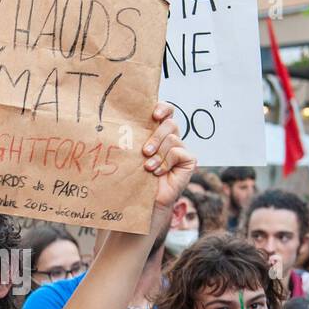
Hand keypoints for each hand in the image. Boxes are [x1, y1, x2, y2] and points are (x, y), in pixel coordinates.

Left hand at [140, 103, 196, 217]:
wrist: (145, 201)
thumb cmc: (136, 176)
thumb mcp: (133, 154)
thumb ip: (135, 137)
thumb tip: (120, 122)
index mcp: (159, 132)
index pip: (167, 111)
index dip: (163, 108)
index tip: (153, 115)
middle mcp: (172, 138)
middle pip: (170, 123)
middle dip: (156, 136)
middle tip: (145, 151)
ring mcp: (181, 149)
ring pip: (173, 139)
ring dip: (158, 154)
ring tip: (148, 167)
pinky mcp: (189, 161)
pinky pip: (178, 152)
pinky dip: (166, 162)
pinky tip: (158, 173)